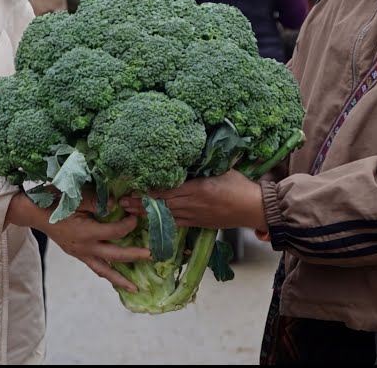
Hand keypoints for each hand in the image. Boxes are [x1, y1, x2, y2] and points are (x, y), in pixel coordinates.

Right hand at [6, 192, 150, 292]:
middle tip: (151, 256)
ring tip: (135, 289)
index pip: (116, 232)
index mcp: (86, 232)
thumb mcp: (77, 198)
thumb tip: (117, 203)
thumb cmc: (56, 202)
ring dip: (120, 279)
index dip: (129, 224)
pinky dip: (106, 273)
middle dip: (134, 256)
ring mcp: (80, 253)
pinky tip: (115, 279)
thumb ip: (98, 202)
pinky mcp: (77, 255)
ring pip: (104, 270)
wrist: (35, 213)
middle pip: (115, 256)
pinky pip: (94, 267)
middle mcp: (85, 247)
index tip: (136, 215)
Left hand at [121, 169, 267, 231]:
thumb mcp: (222, 168)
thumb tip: (190, 152)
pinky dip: (162, 221)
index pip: (167, 191)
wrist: (254, 208)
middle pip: (162, 205)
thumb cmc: (240, 185)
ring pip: (166, 215)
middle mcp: (193, 204)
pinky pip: (177, 223)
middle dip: (141, 204)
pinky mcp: (199, 224)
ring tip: (130, 212)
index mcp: (198, 188)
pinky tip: (151, 220)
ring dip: (147, 214)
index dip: (149, 192)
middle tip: (122, 203)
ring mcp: (195, 216)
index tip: (133, 189)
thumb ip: (204, 164)